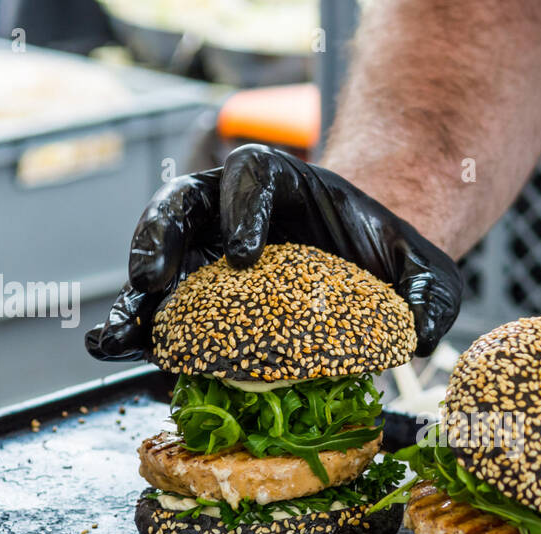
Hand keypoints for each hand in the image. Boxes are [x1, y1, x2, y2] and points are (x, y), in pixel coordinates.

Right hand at [84, 143, 462, 361]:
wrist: (364, 270)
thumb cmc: (386, 259)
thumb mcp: (422, 271)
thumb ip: (427, 294)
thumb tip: (421, 338)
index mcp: (284, 182)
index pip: (253, 173)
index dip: (242, 205)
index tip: (246, 252)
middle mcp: (232, 209)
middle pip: (184, 205)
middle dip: (161, 238)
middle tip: (150, 278)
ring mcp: (207, 249)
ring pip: (158, 256)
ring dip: (134, 297)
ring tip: (114, 334)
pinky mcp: (196, 292)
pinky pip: (162, 306)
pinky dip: (140, 329)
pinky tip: (120, 354)